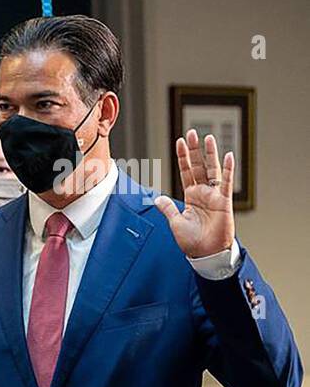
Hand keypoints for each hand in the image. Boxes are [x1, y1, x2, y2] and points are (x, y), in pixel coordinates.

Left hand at [155, 129, 234, 257]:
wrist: (205, 254)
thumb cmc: (192, 241)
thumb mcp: (175, 222)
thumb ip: (167, 209)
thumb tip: (157, 198)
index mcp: (191, 196)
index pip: (186, 171)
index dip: (183, 157)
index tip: (181, 142)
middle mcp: (203, 193)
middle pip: (198, 166)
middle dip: (195, 150)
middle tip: (192, 132)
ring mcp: (214, 196)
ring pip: (212, 170)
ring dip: (210, 154)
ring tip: (208, 138)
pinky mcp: (224, 202)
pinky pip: (225, 183)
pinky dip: (227, 170)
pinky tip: (229, 156)